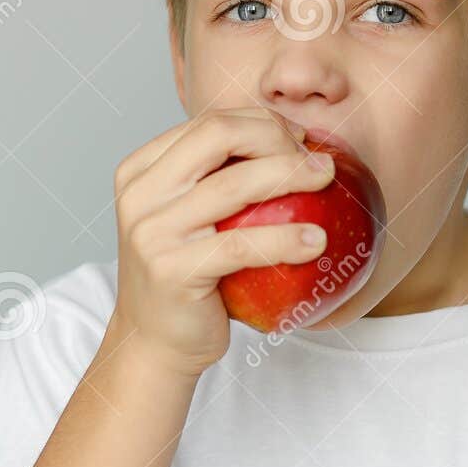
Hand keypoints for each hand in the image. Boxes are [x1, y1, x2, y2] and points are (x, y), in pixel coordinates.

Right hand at [105, 107, 336, 375]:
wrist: (154, 343)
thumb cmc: (187, 277)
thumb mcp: (189, 218)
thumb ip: (217, 180)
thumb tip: (294, 143)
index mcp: (141, 171)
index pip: (207, 123)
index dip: (261, 123)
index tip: (299, 141)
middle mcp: (140, 194)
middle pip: (216, 135)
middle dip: (275, 136)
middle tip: (314, 160)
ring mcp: (152, 231)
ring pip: (233, 184)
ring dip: (291, 175)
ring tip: (327, 180)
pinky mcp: (172, 270)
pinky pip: (241, 245)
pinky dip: (286, 239)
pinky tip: (318, 241)